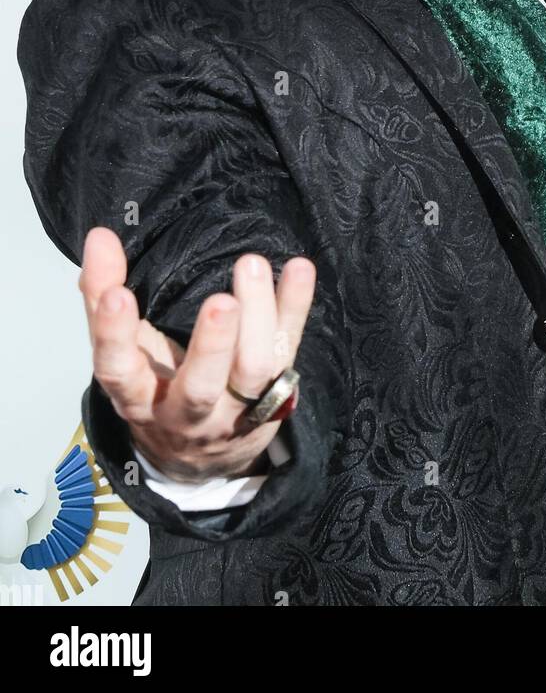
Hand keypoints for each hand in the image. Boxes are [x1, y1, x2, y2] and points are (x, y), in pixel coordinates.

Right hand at [78, 225, 316, 482]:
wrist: (199, 455)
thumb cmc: (154, 384)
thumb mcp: (122, 349)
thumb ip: (103, 294)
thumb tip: (99, 237)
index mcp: (137, 397)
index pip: (119, 369)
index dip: (115, 335)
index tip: (117, 295)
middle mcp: (186, 411)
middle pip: (201, 387)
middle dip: (213, 345)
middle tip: (220, 302)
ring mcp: (236, 409)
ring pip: (253, 371)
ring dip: (259, 319)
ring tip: (252, 266)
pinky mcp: (276, 393)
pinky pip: (290, 348)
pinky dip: (296, 307)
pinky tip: (300, 268)